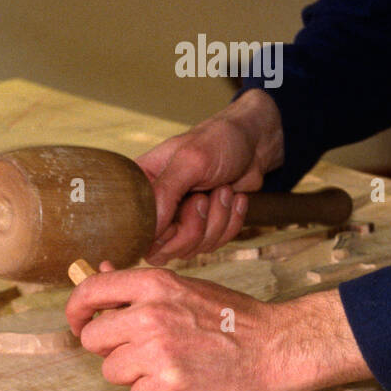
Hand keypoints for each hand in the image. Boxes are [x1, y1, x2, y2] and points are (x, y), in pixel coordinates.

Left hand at [65, 263, 371, 390]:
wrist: (276, 346)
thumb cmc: (235, 318)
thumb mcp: (187, 287)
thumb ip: (142, 287)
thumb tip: (102, 273)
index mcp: (154, 285)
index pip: (91, 292)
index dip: (76, 311)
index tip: (79, 322)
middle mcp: (150, 315)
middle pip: (93, 338)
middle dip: (110, 348)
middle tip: (136, 351)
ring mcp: (157, 352)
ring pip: (112, 371)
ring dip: (133, 374)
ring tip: (167, 366)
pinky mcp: (168, 386)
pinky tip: (180, 382)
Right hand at [137, 88, 283, 265]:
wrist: (253, 144)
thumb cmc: (217, 142)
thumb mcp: (189, 161)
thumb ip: (166, 193)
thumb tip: (150, 230)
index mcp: (142, 187)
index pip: (138, 229)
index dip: (163, 230)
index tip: (187, 204)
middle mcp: (157, 208)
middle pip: (164, 247)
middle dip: (195, 225)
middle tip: (204, 196)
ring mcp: (181, 221)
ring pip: (192, 248)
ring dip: (217, 220)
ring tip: (223, 189)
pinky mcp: (204, 228)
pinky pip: (214, 245)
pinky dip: (231, 222)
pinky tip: (235, 198)